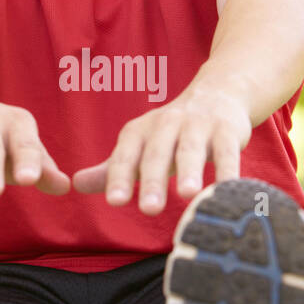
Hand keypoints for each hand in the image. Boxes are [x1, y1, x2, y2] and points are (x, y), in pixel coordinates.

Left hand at [70, 81, 252, 213]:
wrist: (218, 93)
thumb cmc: (173, 132)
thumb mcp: (141, 146)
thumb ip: (111, 170)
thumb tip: (75, 185)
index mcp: (140, 132)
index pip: (125, 157)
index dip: (119, 177)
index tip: (115, 201)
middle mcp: (166, 125)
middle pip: (157, 154)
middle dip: (153, 181)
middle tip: (149, 209)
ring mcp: (198, 125)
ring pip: (191, 150)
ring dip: (189, 171)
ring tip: (187, 195)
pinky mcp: (227, 130)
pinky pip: (227, 151)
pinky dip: (228, 170)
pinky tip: (229, 190)